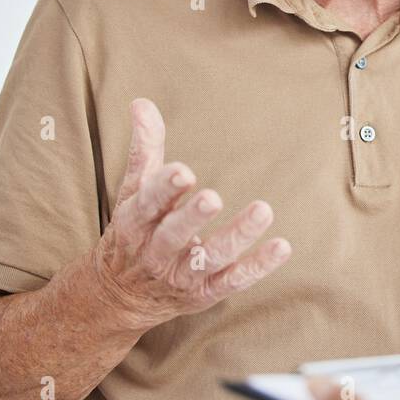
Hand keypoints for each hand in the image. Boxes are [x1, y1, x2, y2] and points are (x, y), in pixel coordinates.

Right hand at [91, 98, 290, 329]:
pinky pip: (232, 281)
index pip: (146, 204)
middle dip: (192, 218)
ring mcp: (181, 275)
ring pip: (209, 258)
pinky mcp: (204, 292)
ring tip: (263, 210)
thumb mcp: (132, 191)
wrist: (118, 297)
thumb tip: (141, 102)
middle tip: (213, 197)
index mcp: (134, 222)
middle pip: (173, 235)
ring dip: (236, 236)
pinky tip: (282, 246)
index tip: (183, 171)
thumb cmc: (133, 231)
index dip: (164, 188)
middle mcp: (155, 252)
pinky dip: (257, 266)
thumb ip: (144, 149)